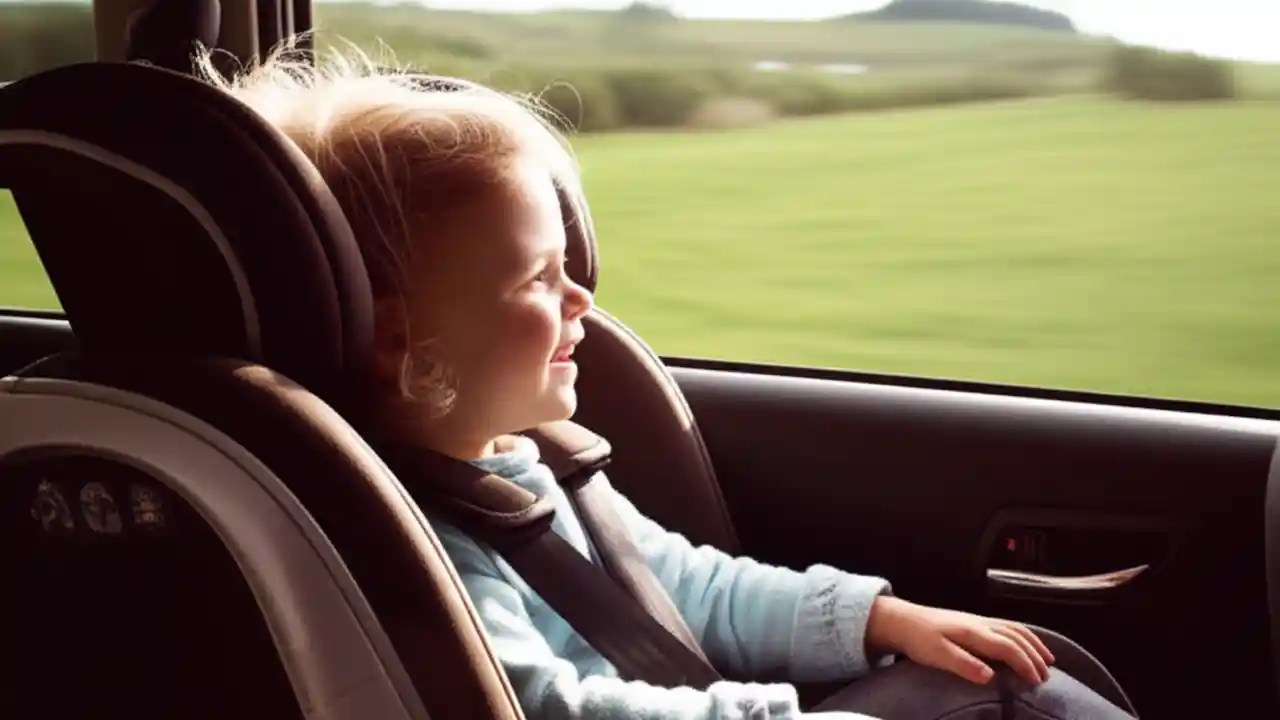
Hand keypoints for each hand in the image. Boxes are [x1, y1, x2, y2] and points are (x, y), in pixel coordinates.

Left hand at [865, 596, 1054, 685]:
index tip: (1036, 681)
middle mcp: (980, 623)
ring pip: (1014, 628)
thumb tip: (990, 676)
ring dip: (1033, 643)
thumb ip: (963, 664)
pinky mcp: (974, 621)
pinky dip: (1023, 635)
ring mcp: (978, 620)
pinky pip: (1007, 625)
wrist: (901, 620)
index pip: (1008, 647)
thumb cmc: (918, 639)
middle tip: (1046, 676)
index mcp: (973, 632)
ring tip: (1047, 660)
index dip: (1025, 663)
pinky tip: (1025, 643)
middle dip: (1035, 655)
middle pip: (1016, 636)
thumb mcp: (937, 655)